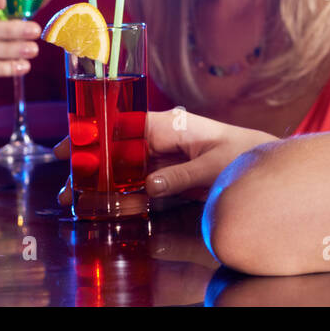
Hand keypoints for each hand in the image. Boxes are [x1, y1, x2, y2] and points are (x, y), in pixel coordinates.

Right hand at [55, 109, 275, 205]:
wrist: (263, 162)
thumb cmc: (242, 154)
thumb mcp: (214, 166)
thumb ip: (181, 176)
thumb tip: (149, 186)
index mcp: (171, 125)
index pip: (124, 125)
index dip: (95, 134)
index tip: (70, 148)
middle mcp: (162, 139)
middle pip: (118, 150)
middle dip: (91, 165)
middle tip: (66, 186)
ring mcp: (164, 157)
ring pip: (124, 168)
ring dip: (102, 182)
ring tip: (76, 199)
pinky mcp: (169, 176)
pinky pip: (140, 183)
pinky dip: (123, 193)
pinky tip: (106, 205)